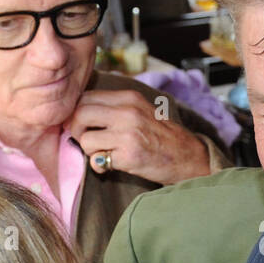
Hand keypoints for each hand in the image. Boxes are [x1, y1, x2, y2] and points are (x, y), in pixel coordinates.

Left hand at [67, 88, 210, 186]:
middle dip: (75, 130)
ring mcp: (128, 134)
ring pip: (85, 139)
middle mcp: (128, 112)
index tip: (81, 124)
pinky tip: (111, 165)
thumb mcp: (141, 110)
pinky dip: (99, 165)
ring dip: (89, 150)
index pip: (86, 97)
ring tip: (102, 153)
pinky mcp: (129, 156)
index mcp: (129, 98)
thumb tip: (79, 111)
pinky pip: (96, 159)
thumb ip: (115, 107)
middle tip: (85, 139)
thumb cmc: (161, 136)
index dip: (76, 112)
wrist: (188, 157)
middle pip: (80, 114)